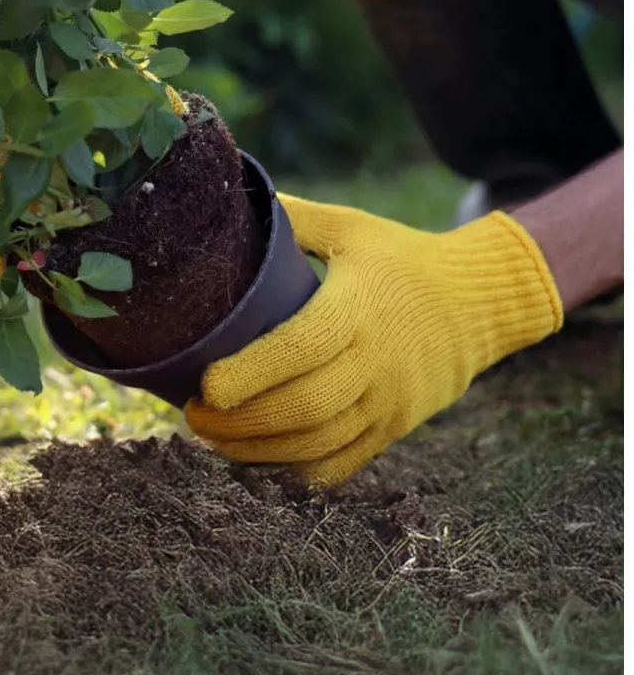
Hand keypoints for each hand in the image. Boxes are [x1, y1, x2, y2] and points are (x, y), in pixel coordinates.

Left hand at [185, 195, 563, 485]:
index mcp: (359, 309)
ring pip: (320, 443)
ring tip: (213, 441)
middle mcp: (377, 362)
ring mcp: (389, 402)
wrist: (481, 304)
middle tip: (193, 418)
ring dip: (260, 451)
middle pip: (305, 407)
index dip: (252, 373)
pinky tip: (258, 461)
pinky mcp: (394, 428)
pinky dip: (297, 471)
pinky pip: (343, 463)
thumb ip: (294, 218)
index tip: (206, 387)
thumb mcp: (352, 227)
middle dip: (242, 422)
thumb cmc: (401, 259)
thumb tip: (231, 204)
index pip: (302, 348)